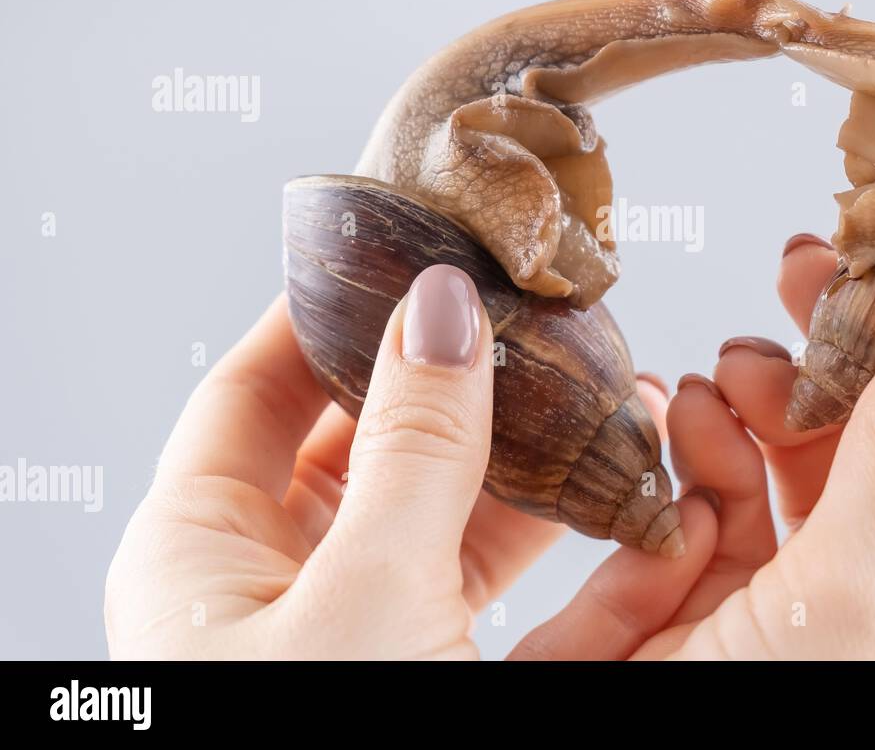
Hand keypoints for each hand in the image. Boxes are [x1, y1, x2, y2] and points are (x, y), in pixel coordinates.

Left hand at [105, 265, 704, 658]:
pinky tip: (598, 485)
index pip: (258, 383)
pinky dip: (530, 524)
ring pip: (423, 501)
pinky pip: (467, 567)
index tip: (411, 249)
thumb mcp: (367, 595)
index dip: (331, 306)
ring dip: (502, 449)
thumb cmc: (322, 742)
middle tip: (519, 311)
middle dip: (439, 373)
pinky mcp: (412, 655)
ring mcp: (341, 618)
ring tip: (581, 383)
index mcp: (201, 546)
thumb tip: (441, 305)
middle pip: (352, 434)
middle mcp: (263, 576)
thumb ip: (415, 449)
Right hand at [511, 235, 874, 659]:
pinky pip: (721, 501)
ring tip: (725, 370)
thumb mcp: (857, 605)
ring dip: (758, 397)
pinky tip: (674, 417)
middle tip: (818, 260)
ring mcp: (809, 610)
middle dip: (854, 343)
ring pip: (803, 459)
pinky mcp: (713, 611)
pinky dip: (696, 450)